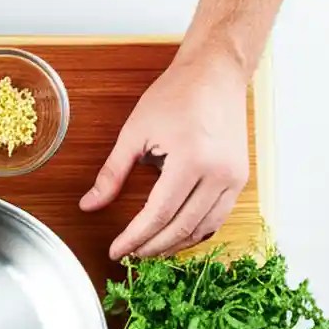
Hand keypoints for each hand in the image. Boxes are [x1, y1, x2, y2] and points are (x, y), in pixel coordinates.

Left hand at [80, 52, 249, 258]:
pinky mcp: (240, 179)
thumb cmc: (176, 95)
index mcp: (191, 160)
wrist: (215, 74)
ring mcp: (234, 178)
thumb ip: (112, 174)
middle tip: (129, 254)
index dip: (134, 238)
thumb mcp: (134, 132)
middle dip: (152, 247)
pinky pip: (217, 218)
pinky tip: (174, 236)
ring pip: (202, 229)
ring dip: (174, 244)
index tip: (115, 251)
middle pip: (181, 228)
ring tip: (148, 249)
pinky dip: (194, 232)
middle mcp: (218, 174)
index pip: (157, 215)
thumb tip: (88, 205)